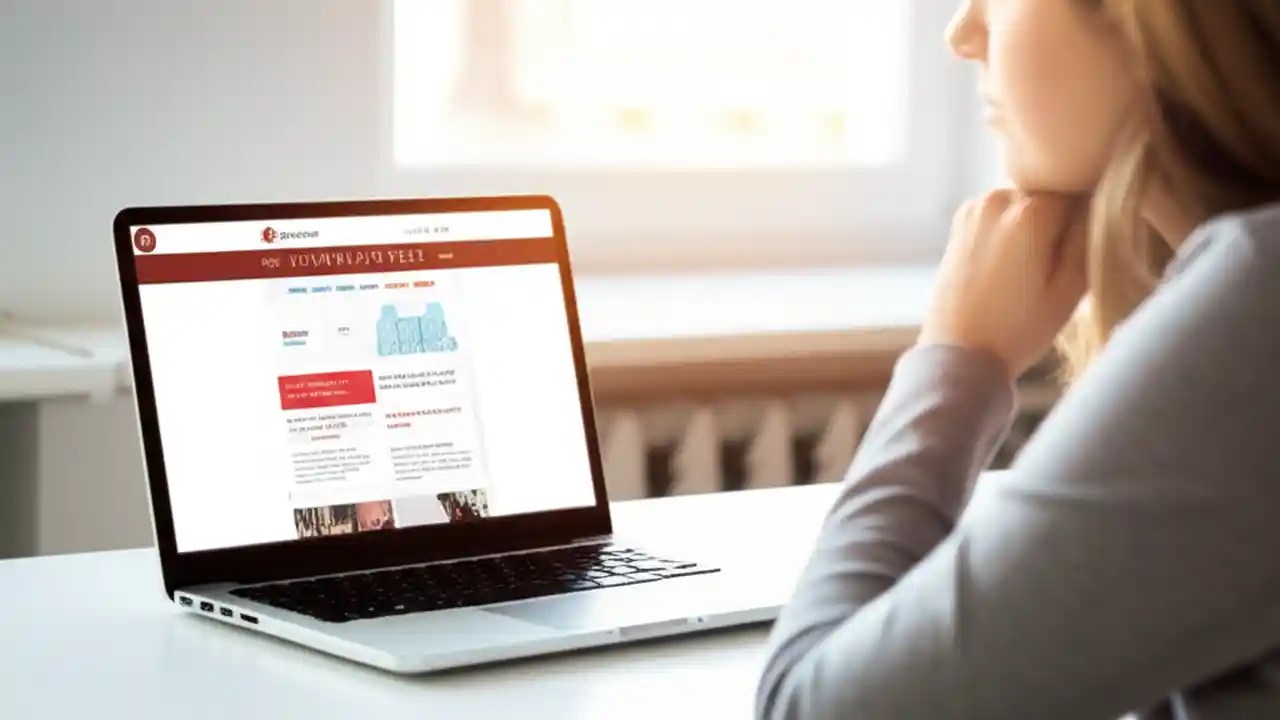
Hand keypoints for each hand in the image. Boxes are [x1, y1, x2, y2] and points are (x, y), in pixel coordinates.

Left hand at [920, 189, 1088, 378]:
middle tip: (1047, 270)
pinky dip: (1009, 232)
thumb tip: (1096, 203)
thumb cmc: (1018, 330)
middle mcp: (997, 198)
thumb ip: (1088, 238)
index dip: (1085, 223)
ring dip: (1032, 228)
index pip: (1080, 193)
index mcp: (1029, 211)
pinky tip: (1004, 269)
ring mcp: (974, 207)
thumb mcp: (1069, 290)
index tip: (1074, 256)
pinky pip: (1001, 214)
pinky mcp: (960, 222)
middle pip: (1050, 196)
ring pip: (1025, 204)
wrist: (957, 354)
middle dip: (1057, 224)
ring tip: (1023, 274)